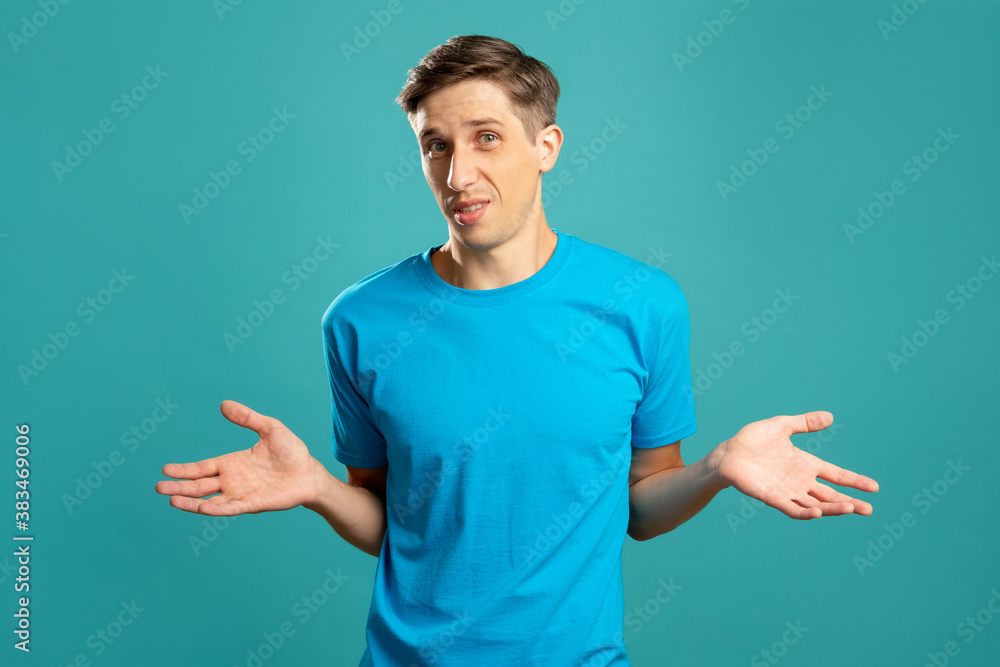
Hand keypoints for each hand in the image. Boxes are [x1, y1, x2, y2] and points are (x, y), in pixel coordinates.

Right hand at [155, 400, 324, 515]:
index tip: (166, 469)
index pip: (202, 468)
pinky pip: (230, 508)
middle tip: (159, 487)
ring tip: (171, 500)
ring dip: (190, 502)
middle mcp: (232, 480)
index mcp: (232, 463)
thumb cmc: (291, 451)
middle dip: (179, 487)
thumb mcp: (269, 428)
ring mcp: (241, 493)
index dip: (184, 469)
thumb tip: (224, 404)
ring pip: (209, 500)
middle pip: (199, 485)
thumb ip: (247, 418)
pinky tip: (202, 508)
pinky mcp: (253, 503)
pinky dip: (216, 509)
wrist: (309, 472)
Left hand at [708, 411, 878, 519]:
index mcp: (805, 464)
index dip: (854, 481)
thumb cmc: (752, 440)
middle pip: (830, 495)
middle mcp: (800, 480)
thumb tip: (830, 416)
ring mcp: (788, 490)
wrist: (728, 453)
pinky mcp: (773, 497)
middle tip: (869, 510)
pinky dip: (806, 512)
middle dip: (850, 502)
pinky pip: (793, 508)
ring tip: (852, 509)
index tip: (874, 487)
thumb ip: (804, 423)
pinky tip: (819, 512)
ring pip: (816, 504)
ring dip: (833, 508)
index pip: (836, 474)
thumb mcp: (781, 426)